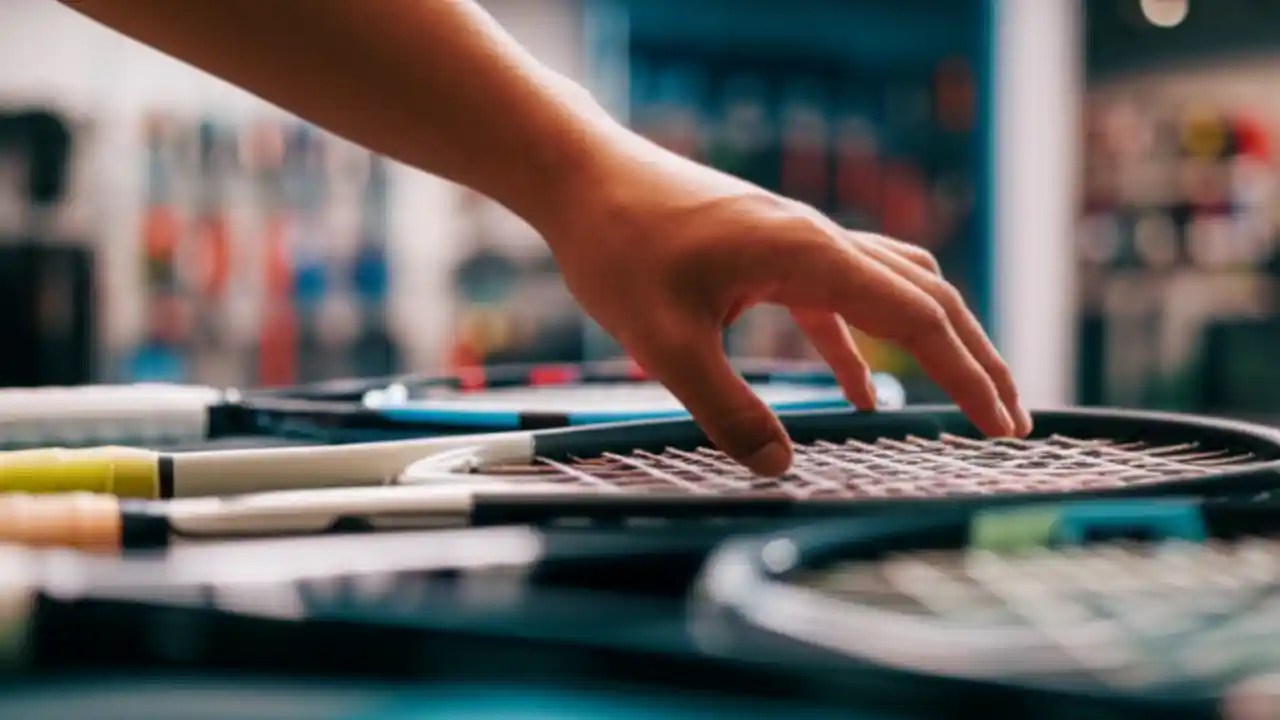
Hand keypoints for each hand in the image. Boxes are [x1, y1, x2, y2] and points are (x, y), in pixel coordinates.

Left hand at [536, 132, 1031, 475]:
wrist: (582, 178)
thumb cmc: (617, 246)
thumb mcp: (662, 341)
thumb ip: (723, 408)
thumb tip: (778, 468)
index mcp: (807, 253)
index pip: (916, 316)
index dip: (967, 375)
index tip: (1002, 424)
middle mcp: (818, 239)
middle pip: (927, 296)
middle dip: (975, 359)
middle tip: (1010, 420)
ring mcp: (799, 242)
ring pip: (893, 289)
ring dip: (933, 342)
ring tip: (962, 397)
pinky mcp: (774, 252)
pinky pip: (840, 299)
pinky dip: (863, 344)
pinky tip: (863, 392)